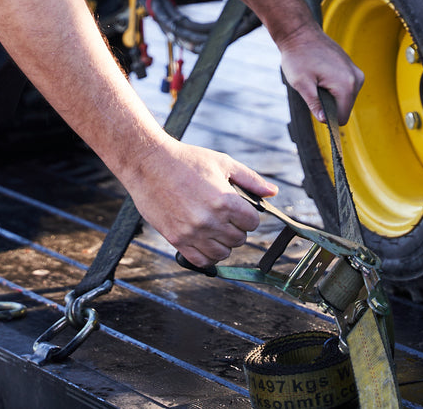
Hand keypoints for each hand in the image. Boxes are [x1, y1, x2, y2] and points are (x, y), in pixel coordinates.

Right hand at [127, 139, 276, 267]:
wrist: (149, 164)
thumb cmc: (186, 160)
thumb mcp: (222, 162)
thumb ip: (251, 179)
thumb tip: (273, 192)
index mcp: (225, 200)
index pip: (253, 223)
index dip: (248, 215)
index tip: (240, 209)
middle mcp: (210, 220)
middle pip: (239, 239)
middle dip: (236, 228)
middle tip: (225, 215)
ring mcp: (193, 232)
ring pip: (223, 254)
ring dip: (223, 243)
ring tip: (214, 228)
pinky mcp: (177, 240)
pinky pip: (201, 262)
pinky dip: (206, 255)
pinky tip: (203, 240)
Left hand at [278, 22, 363, 123]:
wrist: (300, 32)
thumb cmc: (298, 56)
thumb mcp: (301, 83)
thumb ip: (315, 104)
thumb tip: (324, 120)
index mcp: (346, 84)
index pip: (342, 117)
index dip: (327, 117)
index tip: (315, 106)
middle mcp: (356, 78)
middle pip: (345, 107)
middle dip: (329, 104)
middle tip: (313, 88)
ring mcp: (355, 71)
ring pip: (346, 97)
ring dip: (332, 94)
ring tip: (317, 79)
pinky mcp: (351, 66)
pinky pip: (346, 86)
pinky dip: (334, 85)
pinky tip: (321, 74)